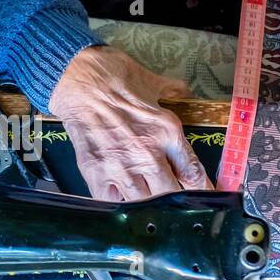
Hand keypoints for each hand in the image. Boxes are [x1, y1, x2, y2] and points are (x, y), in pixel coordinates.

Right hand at [49, 46, 211, 201]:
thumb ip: (172, 91)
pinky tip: (121, 197)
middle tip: (172, 197)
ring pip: (144, 204)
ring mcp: (120, 167)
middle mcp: (147, 155)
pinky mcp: (96, 174)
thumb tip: (184, 92)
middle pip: (171, 194)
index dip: (202, 191)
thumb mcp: (151, 81)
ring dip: (147, 204)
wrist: (75, 79)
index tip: (204, 198)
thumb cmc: (112, 75)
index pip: (193, 173)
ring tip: (147, 200)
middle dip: (174, 198)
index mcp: (167, 133)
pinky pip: (112, 203)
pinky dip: (118, 203)